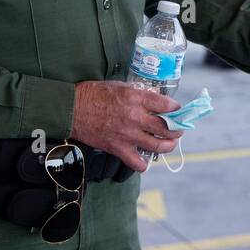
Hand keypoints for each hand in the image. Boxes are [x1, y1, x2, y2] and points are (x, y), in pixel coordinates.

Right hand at [69, 80, 183, 172]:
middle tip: (178, 130)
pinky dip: (143, 164)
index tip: (177, 110)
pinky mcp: (118, 148)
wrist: (72, 109)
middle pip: (166, 127)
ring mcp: (127, 134)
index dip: (176, 108)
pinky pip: (137, 163)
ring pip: (157, 146)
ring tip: (169, 144)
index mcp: (136, 98)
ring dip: (168, 146)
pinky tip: (144, 159)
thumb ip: (139, 93)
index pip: (166, 104)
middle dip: (177, 129)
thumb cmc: (94, 94)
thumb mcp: (120, 86)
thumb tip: (155, 98)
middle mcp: (135, 117)